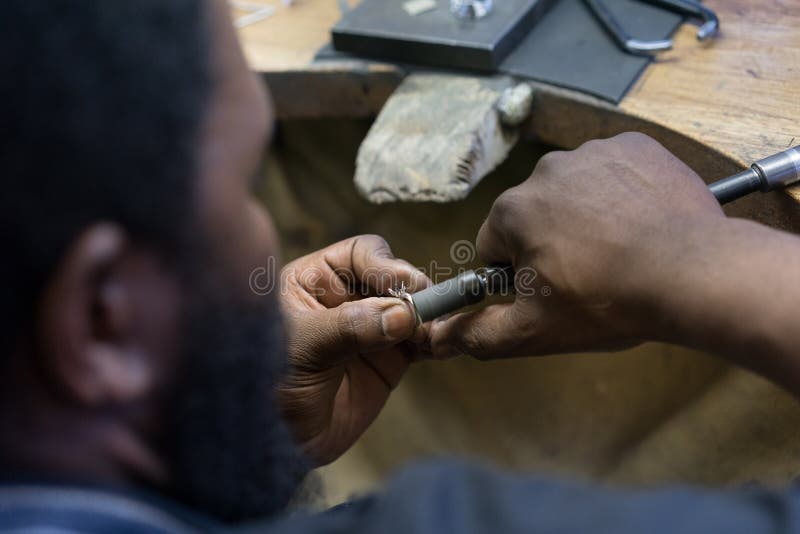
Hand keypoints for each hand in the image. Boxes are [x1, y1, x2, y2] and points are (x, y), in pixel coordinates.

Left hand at [276, 235, 428, 464]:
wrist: (276, 444)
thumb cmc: (269, 385)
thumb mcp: (302, 348)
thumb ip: (350, 327)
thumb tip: (401, 314)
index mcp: (315, 280)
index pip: (361, 254)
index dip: (386, 265)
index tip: (403, 287)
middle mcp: (347, 298)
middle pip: (394, 278)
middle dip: (412, 293)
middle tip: (422, 314)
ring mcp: (371, 329)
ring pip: (413, 309)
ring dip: (429, 317)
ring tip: (434, 334)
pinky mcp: (390, 361)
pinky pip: (421, 342)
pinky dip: (436, 341)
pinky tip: (443, 345)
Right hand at [431, 132, 723, 358]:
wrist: (693, 274)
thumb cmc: (608, 302)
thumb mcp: (534, 330)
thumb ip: (479, 333)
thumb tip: (437, 335)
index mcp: (513, 210)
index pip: (494, 244)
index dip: (518, 273)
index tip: (551, 289)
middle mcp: (546, 170)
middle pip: (534, 213)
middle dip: (551, 241)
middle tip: (590, 274)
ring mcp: (594, 152)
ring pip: (574, 190)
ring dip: (586, 215)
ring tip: (621, 249)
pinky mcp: (636, 145)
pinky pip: (614, 170)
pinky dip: (622, 191)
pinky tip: (641, 222)